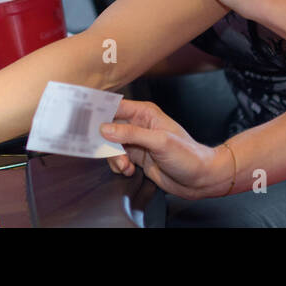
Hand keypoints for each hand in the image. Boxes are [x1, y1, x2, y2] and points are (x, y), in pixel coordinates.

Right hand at [100, 100, 231, 199]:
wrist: (200, 178)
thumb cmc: (188, 155)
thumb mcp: (158, 141)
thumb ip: (130, 134)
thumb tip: (104, 128)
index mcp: (144, 112)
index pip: (115, 107)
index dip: (99, 113)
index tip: (85, 121)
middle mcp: (138, 125)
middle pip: (109, 128)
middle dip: (106, 143)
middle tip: (112, 153)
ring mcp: (137, 142)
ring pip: (111, 146)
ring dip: (113, 158)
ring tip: (126, 166)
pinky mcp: (137, 157)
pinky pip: (117, 159)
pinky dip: (119, 166)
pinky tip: (130, 171)